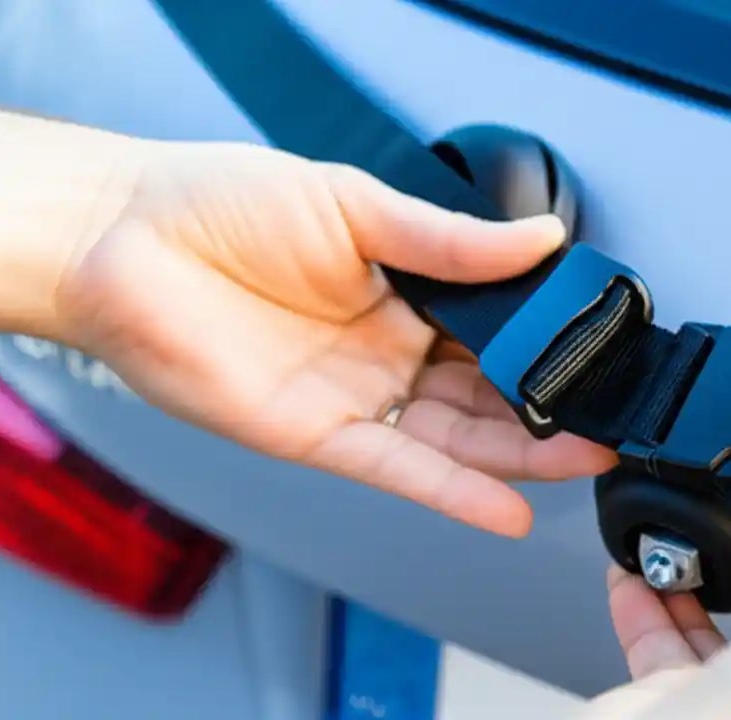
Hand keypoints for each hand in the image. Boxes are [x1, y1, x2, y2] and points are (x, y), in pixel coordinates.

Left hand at [51, 135, 615, 536]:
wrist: (122, 242)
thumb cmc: (219, 206)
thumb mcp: (355, 205)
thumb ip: (451, 240)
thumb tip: (540, 241)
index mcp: (404, 288)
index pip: (494, 326)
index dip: (546, 343)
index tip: (598, 351)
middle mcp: (389, 348)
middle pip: (487, 391)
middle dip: (550, 409)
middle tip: (608, 419)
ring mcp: (359, 396)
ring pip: (456, 437)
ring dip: (521, 454)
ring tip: (585, 458)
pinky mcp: (320, 436)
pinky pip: (398, 470)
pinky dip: (453, 492)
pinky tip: (507, 508)